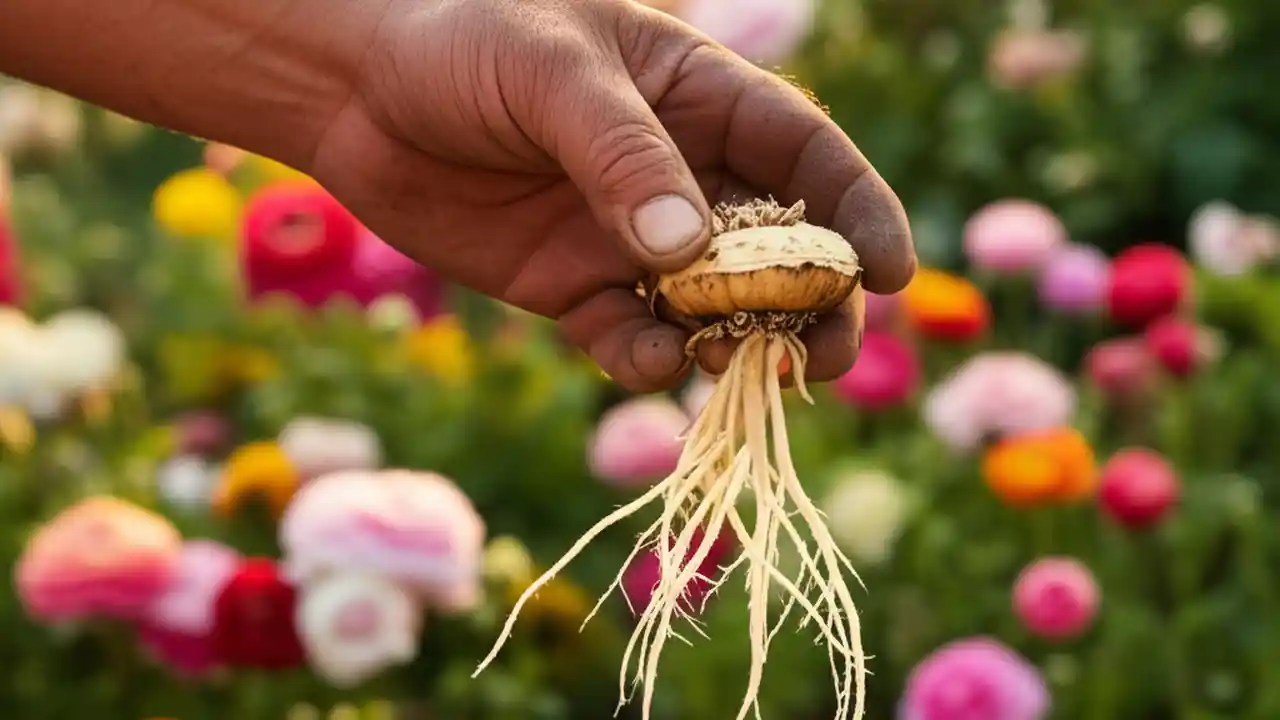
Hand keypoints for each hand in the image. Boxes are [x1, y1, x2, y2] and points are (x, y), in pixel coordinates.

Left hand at [310, 0, 914, 391]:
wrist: (354, 89)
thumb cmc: (461, 40)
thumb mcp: (551, 73)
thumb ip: (621, 154)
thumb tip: (690, 247)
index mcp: (699, 97)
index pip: (806, 151)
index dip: (857, 209)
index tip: (889, 271)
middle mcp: (681, 173)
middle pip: (778, 247)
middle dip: (811, 303)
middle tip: (825, 357)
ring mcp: (631, 237)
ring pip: (715, 305)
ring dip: (736, 345)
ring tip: (733, 368)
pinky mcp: (576, 289)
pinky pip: (634, 337)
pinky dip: (649, 360)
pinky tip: (647, 360)